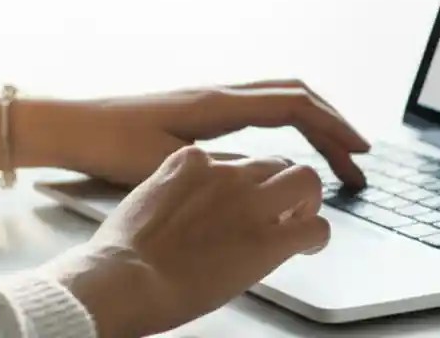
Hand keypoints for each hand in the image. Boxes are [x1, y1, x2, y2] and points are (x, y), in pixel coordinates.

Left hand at [17, 79, 370, 188]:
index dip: (333, 128)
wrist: (71, 127)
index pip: (294, 107)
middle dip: (334, 126)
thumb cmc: (110, 146)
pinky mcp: (201, 110)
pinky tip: (290, 151)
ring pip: (280, 99)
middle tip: (359, 160)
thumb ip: (219, 168)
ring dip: (314, 123)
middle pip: (296, 96)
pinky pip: (262, 109)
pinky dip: (290, 125)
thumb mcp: (168, 165)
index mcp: (218, 104)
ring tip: (336, 155)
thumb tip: (265, 174)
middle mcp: (221, 93)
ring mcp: (212, 99)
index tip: (358, 151)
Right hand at [46, 146, 328, 337]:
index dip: (243, 185)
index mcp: (191, 162)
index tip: (240, 204)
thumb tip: (182, 208)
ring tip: (301, 222)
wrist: (125, 278)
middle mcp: (226, 174)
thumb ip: (172, 193)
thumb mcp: (142, 201)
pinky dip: (317, 235)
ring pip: (306, 180)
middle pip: (275, 162)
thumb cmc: (122, 254)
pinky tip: (310, 246)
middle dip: (281, 185)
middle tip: (282, 211)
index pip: (233, 161)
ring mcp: (251, 203)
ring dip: (307, 201)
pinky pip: (315, 227)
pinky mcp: (270, 240)